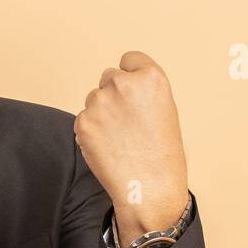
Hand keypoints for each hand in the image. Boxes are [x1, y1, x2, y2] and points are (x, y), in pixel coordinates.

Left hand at [73, 51, 187, 244]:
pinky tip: (108, 147)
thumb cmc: (162, 154)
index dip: (131, 76)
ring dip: (101, 113)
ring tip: (120, 138)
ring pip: (94, 99)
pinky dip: (91, 131)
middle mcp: (123, 84)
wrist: (149, 188)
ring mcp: (100, 102)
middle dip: (114, 94)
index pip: (129, 60)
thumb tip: (119, 84)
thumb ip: (142, 91)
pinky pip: (84, 119)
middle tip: (128, 122)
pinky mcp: (83, 122)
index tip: (133, 92)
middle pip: (108, 77)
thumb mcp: (164, 109)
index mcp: (151, 77)